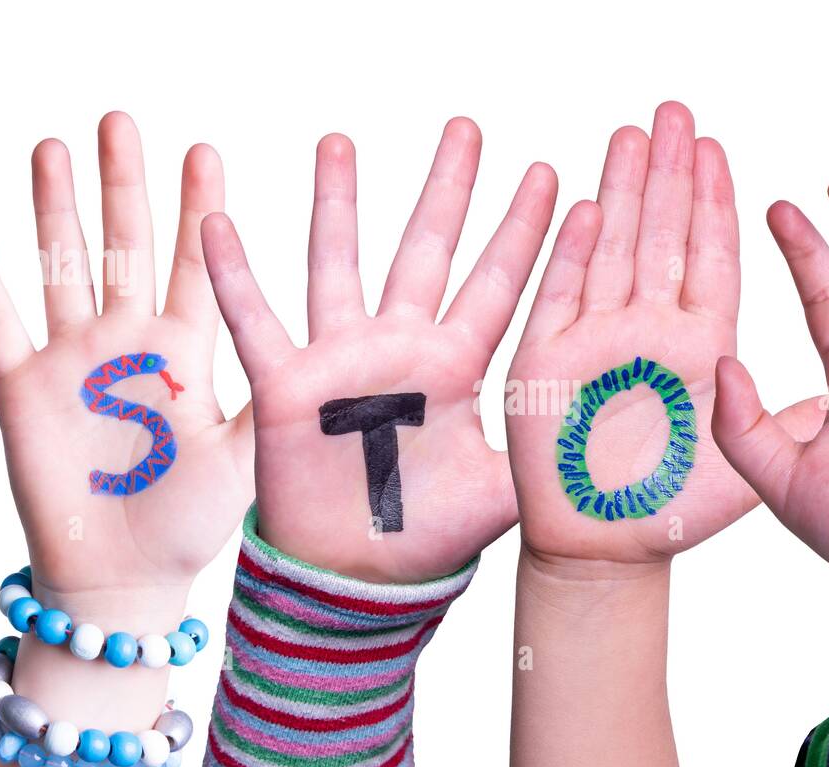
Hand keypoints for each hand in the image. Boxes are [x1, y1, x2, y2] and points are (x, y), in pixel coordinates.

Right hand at [0, 112, 252, 619]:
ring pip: (63, 267)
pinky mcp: (23, 391)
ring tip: (54, 147)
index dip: (197, 210)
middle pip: (125, 247)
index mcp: (185, 353)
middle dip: (125, 185)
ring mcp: (74, 363)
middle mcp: (128, 345)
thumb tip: (335, 364)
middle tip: (122, 121)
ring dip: (57, 209)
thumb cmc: (191, 522)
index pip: (192, 265)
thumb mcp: (245, 456)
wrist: (125, 575)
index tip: (205, 152)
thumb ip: (274, 404)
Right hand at [200, 119, 557, 582]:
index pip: (497, 284)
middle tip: (468, 127)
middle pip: (427, 250)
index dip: (525, 233)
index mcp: (458, 367)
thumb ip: (544, 448)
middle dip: (448, 189)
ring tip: (339, 141)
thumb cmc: (430, 536)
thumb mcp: (504, 490)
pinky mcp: (284, 387)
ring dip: (337, 204)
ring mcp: (341, 361)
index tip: (554, 176)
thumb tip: (612, 426)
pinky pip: (253, 323)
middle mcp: (401, 349)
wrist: (358, 578)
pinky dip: (233, 277)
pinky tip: (216, 223)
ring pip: (339, 263)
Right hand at [506, 102, 824, 566]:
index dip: (713, 203)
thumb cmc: (667, 512)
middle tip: (677, 114)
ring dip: (622, 193)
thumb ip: (779, 425)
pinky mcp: (546, 361)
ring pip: (612, 250)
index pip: (708, 258)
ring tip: (632, 137)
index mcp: (697, 347)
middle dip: (669, 175)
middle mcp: (648, 332)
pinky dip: (570, 251)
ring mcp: (596, 340)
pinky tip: (583, 203)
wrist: (602, 549)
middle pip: (661, 238)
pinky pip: (559, 295)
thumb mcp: (744, 470)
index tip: (718, 151)